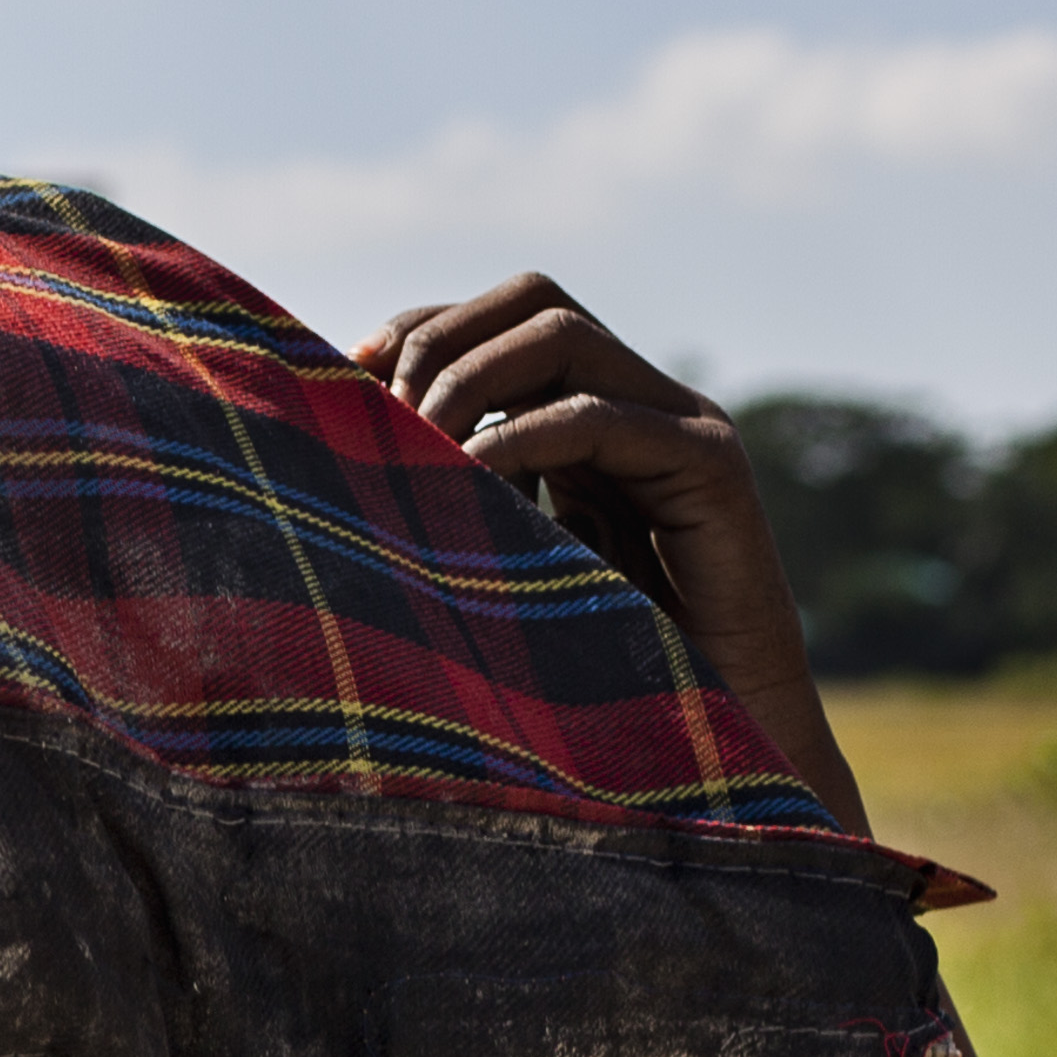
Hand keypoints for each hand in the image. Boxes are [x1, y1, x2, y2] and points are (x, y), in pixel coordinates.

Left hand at [365, 280, 862, 831]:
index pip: (498, 322)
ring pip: (563, 335)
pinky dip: (519, 438)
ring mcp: (682, 429)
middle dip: (440, 340)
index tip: (343, 380)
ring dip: (469, 379)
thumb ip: (453, 508)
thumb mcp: (498, 575)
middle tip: (383, 417)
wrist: (709, 756)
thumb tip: (343, 461)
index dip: (419, 329)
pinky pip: (601, 416)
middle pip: (533, 300)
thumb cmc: (591, 688)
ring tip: (420, 448)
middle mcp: (638, 409)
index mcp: (583, 426)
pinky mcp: (713, 469)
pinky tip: (470, 481)